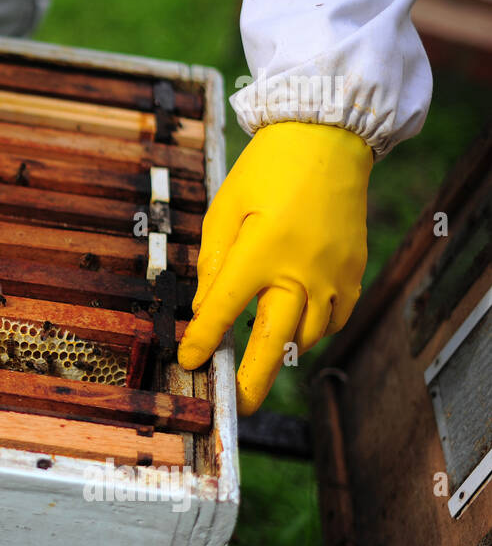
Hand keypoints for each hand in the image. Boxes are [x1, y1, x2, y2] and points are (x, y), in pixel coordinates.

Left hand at [178, 121, 372, 414]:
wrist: (328, 139)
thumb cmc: (267, 171)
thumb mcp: (225, 211)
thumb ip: (213, 263)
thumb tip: (206, 308)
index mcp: (262, 251)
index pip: (225, 309)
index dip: (204, 340)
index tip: (190, 361)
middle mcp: (302, 270)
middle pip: (275, 341)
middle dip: (255, 380)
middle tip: (239, 406)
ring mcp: (334, 274)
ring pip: (307, 335)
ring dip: (281, 349)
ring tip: (259, 356)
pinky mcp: (354, 272)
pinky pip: (334, 319)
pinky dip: (313, 329)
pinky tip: (294, 323)